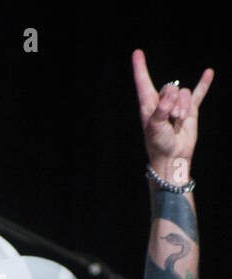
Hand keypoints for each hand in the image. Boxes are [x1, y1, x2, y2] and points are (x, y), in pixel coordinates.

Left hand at [132, 49, 212, 176]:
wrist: (172, 157)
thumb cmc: (158, 144)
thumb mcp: (155, 127)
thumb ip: (161, 109)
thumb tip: (172, 93)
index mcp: (148, 105)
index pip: (143, 82)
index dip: (140, 67)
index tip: (137, 53)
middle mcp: (161, 102)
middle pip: (171, 88)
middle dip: (174, 102)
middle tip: (172, 119)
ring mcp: (176, 105)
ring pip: (185, 93)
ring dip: (184, 107)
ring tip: (179, 121)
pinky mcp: (190, 110)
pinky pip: (198, 93)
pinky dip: (204, 83)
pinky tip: (209, 72)